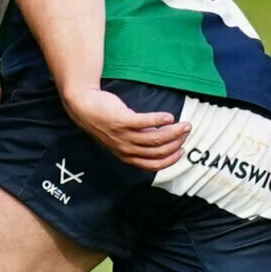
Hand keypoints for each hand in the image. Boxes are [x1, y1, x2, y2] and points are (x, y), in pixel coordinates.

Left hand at [63, 86, 190, 170]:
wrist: (84, 106)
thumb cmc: (104, 121)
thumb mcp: (120, 138)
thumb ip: (138, 143)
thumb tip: (162, 142)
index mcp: (127, 155)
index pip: (153, 165)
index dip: (170, 159)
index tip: (182, 150)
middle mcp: (126, 148)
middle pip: (157, 151)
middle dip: (176, 143)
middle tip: (186, 132)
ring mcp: (123, 135)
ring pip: (154, 139)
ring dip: (173, 132)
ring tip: (184, 124)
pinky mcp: (122, 120)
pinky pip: (145, 122)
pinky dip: (159, 120)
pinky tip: (169, 117)